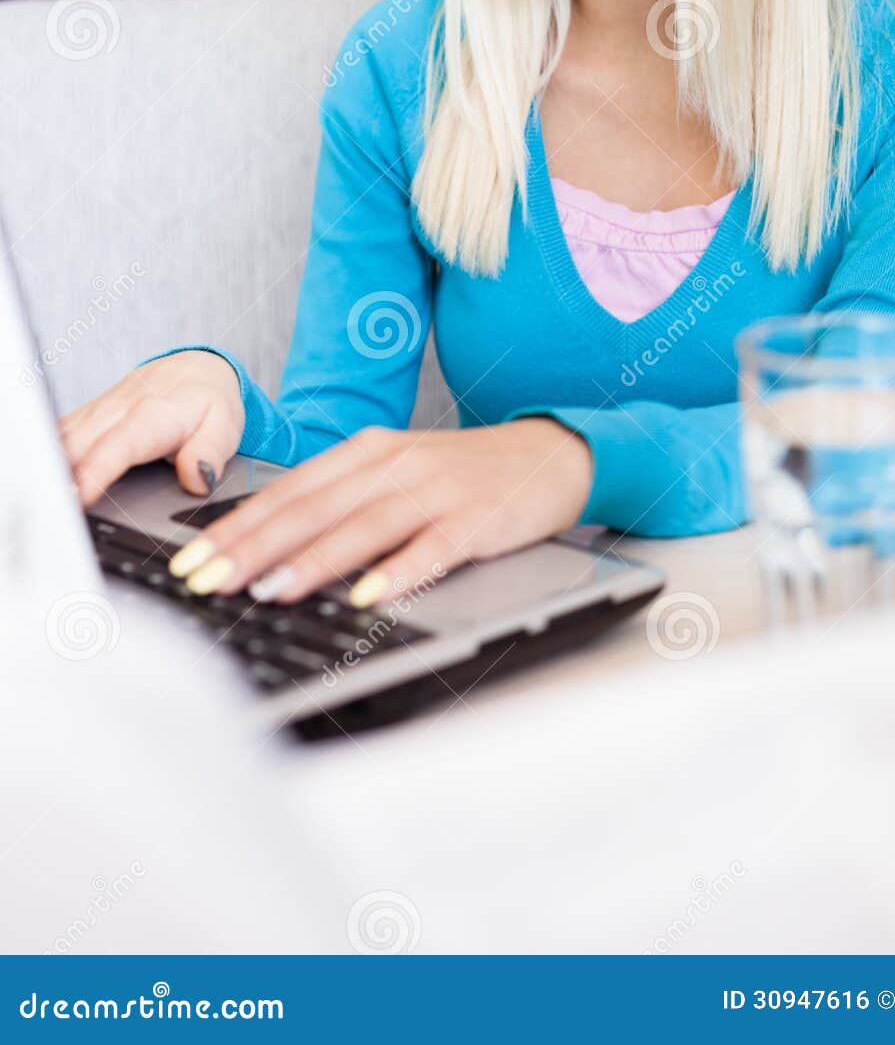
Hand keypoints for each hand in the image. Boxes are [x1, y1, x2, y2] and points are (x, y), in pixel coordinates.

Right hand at [58, 352, 244, 505]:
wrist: (197, 368)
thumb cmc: (210, 400)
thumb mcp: (225, 426)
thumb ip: (210, 452)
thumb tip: (198, 479)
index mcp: (153, 415)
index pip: (118, 445)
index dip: (96, 471)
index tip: (79, 497)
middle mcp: (118, 410)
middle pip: (78, 444)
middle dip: (62, 477)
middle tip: (59, 513)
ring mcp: (99, 411)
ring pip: (62, 438)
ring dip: (52, 467)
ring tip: (51, 499)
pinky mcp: (88, 415)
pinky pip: (60, 433)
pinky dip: (50, 454)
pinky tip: (49, 478)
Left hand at [166, 418, 593, 607]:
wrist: (549, 454)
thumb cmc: (462, 475)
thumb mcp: (394, 475)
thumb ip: (340, 502)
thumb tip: (268, 548)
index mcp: (367, 452)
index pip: (288, 492)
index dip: (236, 527)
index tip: (192, 560)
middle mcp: (395, 465)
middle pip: (314, 508)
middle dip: (255, 547)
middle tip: (210, 580)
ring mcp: (437, 491)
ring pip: (363, 526)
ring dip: (314, 560)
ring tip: (272, 589)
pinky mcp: (477, 519)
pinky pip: (433, 549)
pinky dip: (399, 571)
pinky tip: (370, 595)